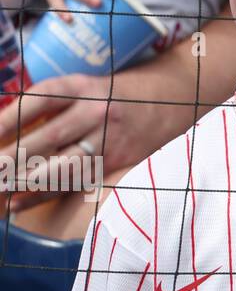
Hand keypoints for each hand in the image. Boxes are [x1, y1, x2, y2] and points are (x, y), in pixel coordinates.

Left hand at [0, 73, 126, 212]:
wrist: (165, 102)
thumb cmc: (106, 98)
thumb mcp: (80, 89)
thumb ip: (46, 108)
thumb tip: (0, 134)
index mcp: (81, 87)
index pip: (40, 100)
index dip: (9, 119)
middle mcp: (96, 111)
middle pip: (49, 137)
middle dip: (10, 157)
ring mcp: (109, 138)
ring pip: (62, 166)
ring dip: (24, 181)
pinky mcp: (116, 161)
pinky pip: (75, 182)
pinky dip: (41, 195)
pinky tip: (16, 203)